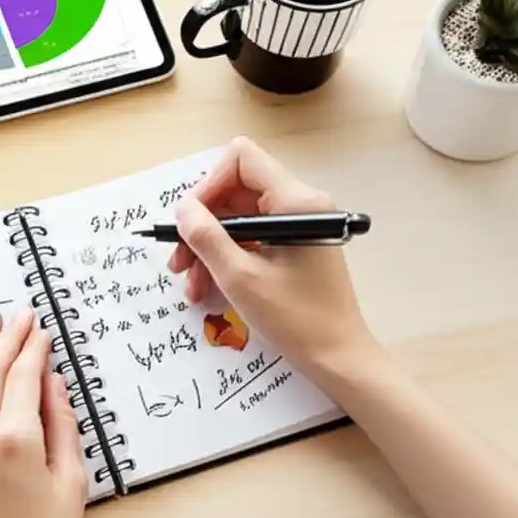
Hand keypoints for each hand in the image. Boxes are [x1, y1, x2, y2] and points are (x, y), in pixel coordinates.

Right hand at [169, 137, 377, 373]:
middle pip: (235, 190)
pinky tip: (209, 286)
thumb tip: (183, 209)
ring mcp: (299, 224)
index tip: (191, 221)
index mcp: (296, 201)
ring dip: (209, 246)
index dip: (209, 184)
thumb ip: (207, 237)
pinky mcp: (296, 245)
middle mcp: (300, 203)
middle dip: (202, 223)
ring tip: (192, 283)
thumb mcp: (240, 278)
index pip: (241, 159)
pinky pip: (252, 237)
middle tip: (179, 260)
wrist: (339, 357)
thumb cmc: (297, 319)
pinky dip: (228, 257)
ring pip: (239, 217)